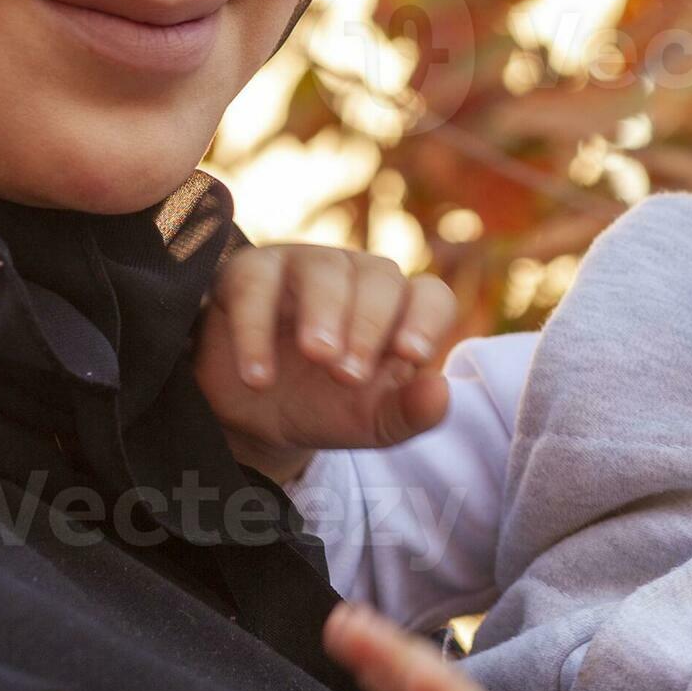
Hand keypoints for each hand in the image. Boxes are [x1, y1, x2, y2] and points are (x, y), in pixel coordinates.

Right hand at [197, 244, 458, 486]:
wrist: (249, 417)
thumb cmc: (322, 407)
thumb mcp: (369, 422)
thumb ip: (410, 413)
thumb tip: (442, 392)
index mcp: (398, 309)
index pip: (430, 296)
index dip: (427, 319)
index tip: (410, 355)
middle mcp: (358, 278)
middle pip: (381, 278)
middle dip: (370, 325)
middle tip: (349, 375)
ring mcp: (304, 267)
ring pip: (324, 268)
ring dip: (324, 313)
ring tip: (317, 357)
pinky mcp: (250, 273)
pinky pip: (256, 285)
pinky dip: (256, 331)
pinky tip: (259, 377)